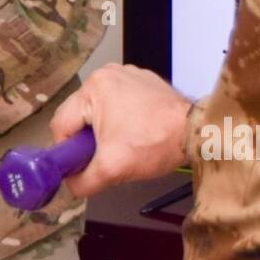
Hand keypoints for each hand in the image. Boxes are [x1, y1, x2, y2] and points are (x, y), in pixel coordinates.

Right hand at [49, 63, 192, 197]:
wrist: (198, 132)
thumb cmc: (155, 143)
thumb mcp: (111, 169)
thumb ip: (82, 181)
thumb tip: (70, 185)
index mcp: (93, 88)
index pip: (62, 125)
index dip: (69, 150)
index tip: (83, 164)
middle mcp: (106, 74)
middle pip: (80, 116)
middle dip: (89, 140)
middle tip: (107, 156)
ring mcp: (126, 74)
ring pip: (98, 110)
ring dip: (105, 130)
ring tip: (125, 144)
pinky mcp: (142, 80)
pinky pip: (118, 103)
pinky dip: (122, 119)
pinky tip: (137, 132)